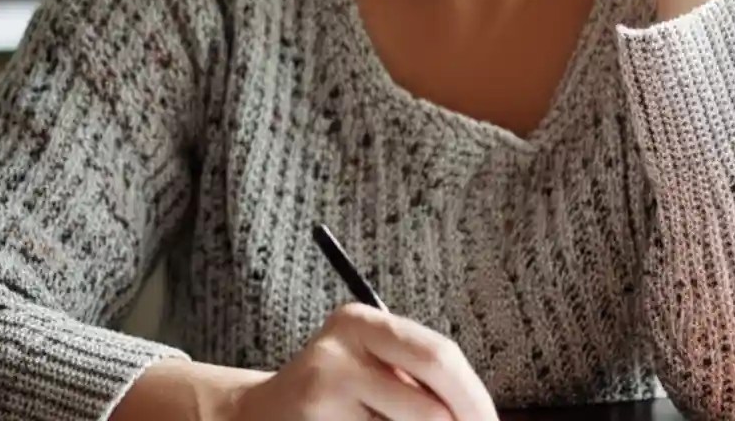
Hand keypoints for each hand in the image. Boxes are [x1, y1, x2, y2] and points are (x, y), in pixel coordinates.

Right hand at [233, 303, 498, 420]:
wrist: (254, 417)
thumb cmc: (333, 396)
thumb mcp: (371, 369)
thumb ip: (417, 380)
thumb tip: (480, 417)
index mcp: (360, 322)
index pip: (438, 355)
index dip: (474, 396)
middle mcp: (338, 350)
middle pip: (428, 403)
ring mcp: (323, 392)